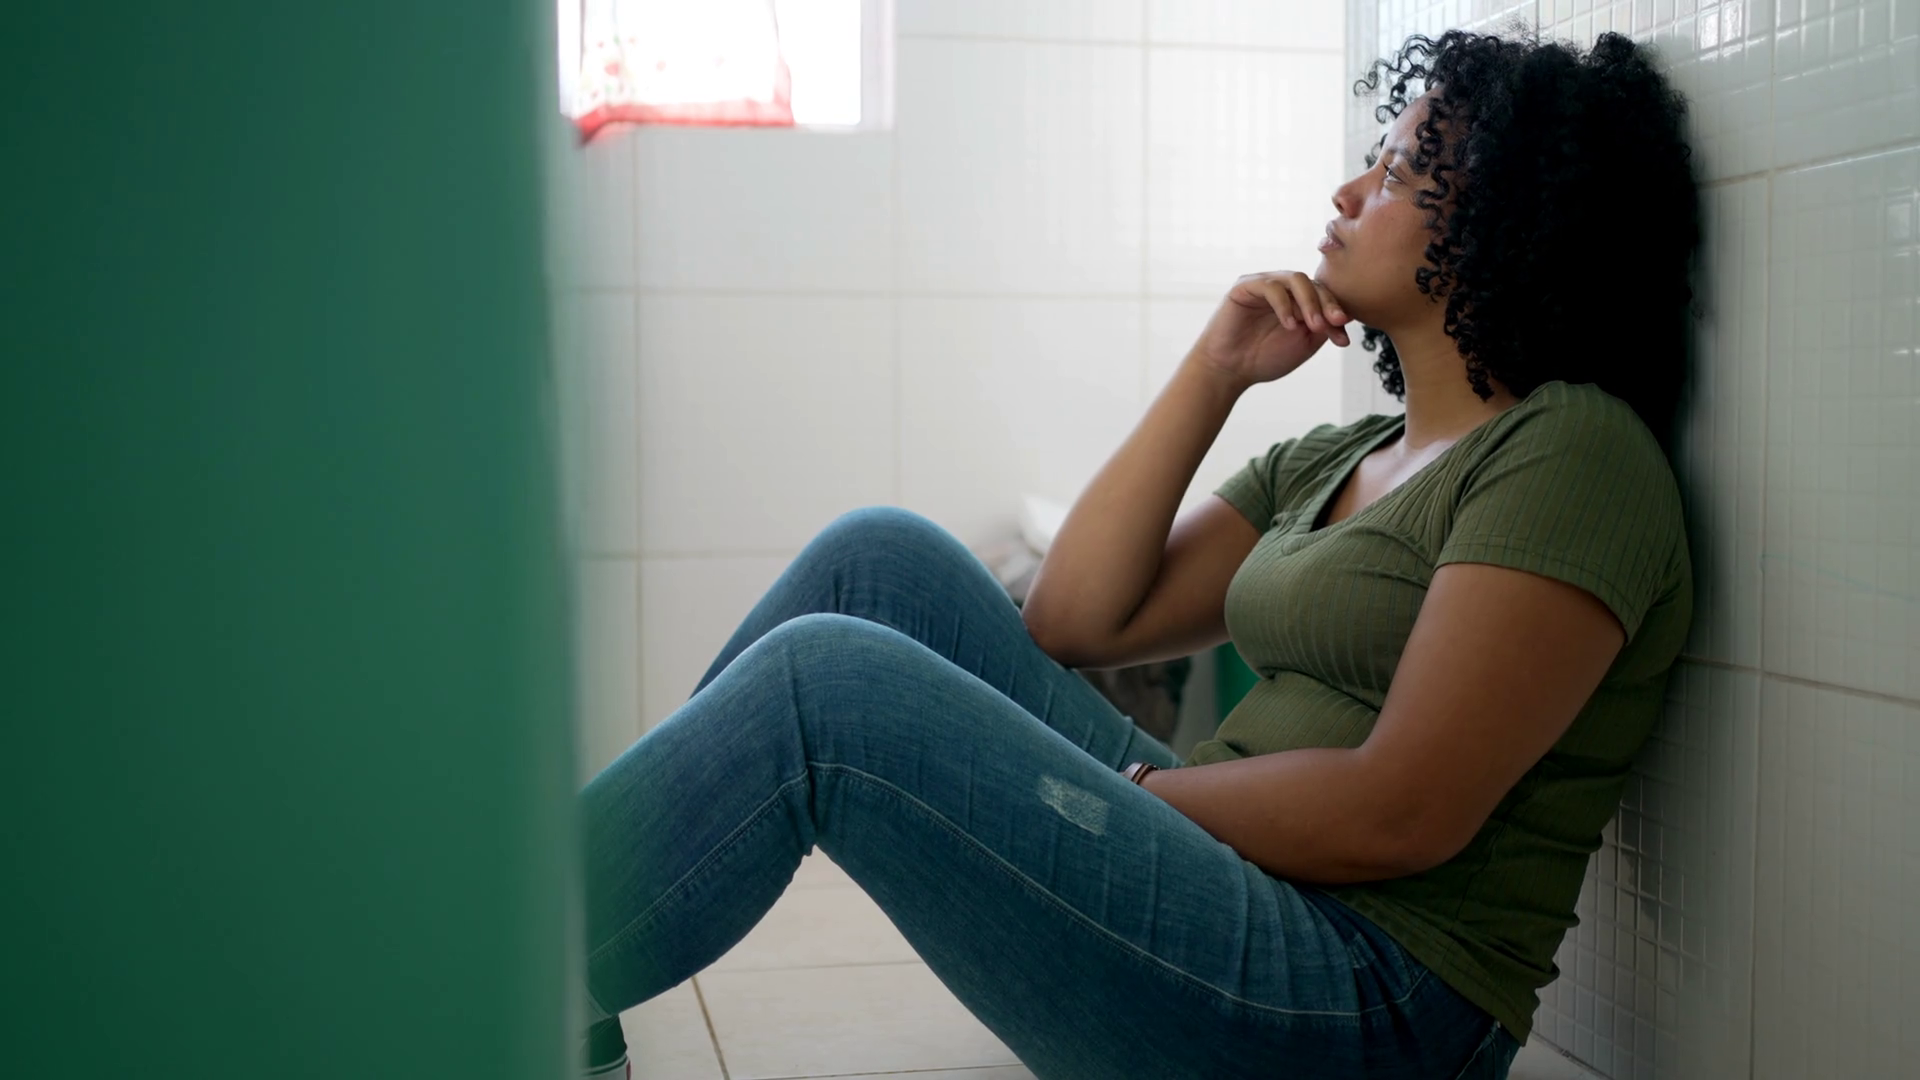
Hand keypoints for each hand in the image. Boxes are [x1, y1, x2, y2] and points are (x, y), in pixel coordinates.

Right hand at [1187, 270, 1352, 388]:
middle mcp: (1282, 288)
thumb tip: (1348, 314)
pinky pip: (1271, 286)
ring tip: (1313, 325)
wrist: (1230, 371)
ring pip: (1296, 279)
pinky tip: (1289, 325)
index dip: (1336, 313)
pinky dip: (1284, 304)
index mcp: (1297, 300)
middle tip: (1333, 324)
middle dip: (1326, 305)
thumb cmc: (1264, 359)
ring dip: (1309, 302)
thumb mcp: (1304, 344)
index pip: (1324, 295)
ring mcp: (1264, 284)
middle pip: (1313, 284)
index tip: (1343, 339)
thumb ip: (1323, 327)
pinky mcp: (1245, 286)